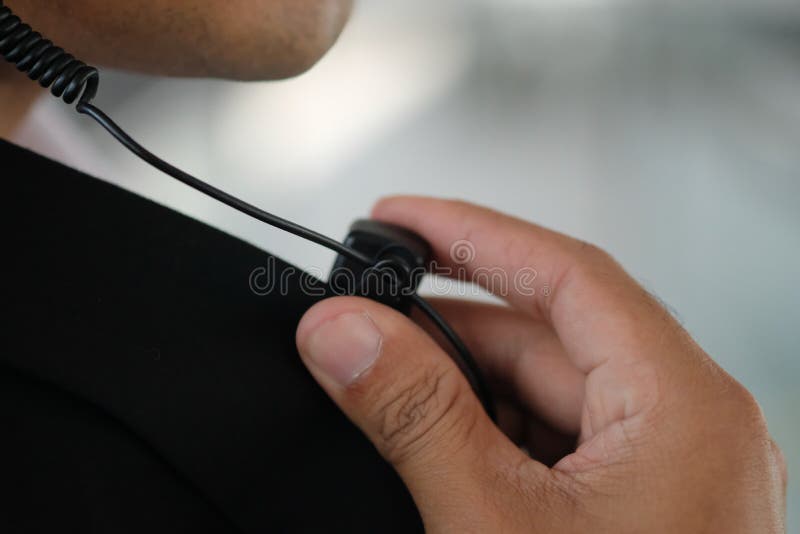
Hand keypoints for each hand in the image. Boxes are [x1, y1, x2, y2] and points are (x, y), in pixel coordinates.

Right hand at [295, 197, 786, 532]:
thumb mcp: (492, 526)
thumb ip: (412, 414)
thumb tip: (339, 330)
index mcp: (681, 403)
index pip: (564, 271)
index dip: (471, 232)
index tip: (396, 215)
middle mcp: (685, 422)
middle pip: (552, 328)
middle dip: (452, 317)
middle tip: (364, 313)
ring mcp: (665, 467)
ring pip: (548, 386)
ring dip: (463, 379)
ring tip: (382, 378)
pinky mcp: (638, 507)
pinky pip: (554, 437)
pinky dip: (489, 430)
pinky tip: (433, 441)